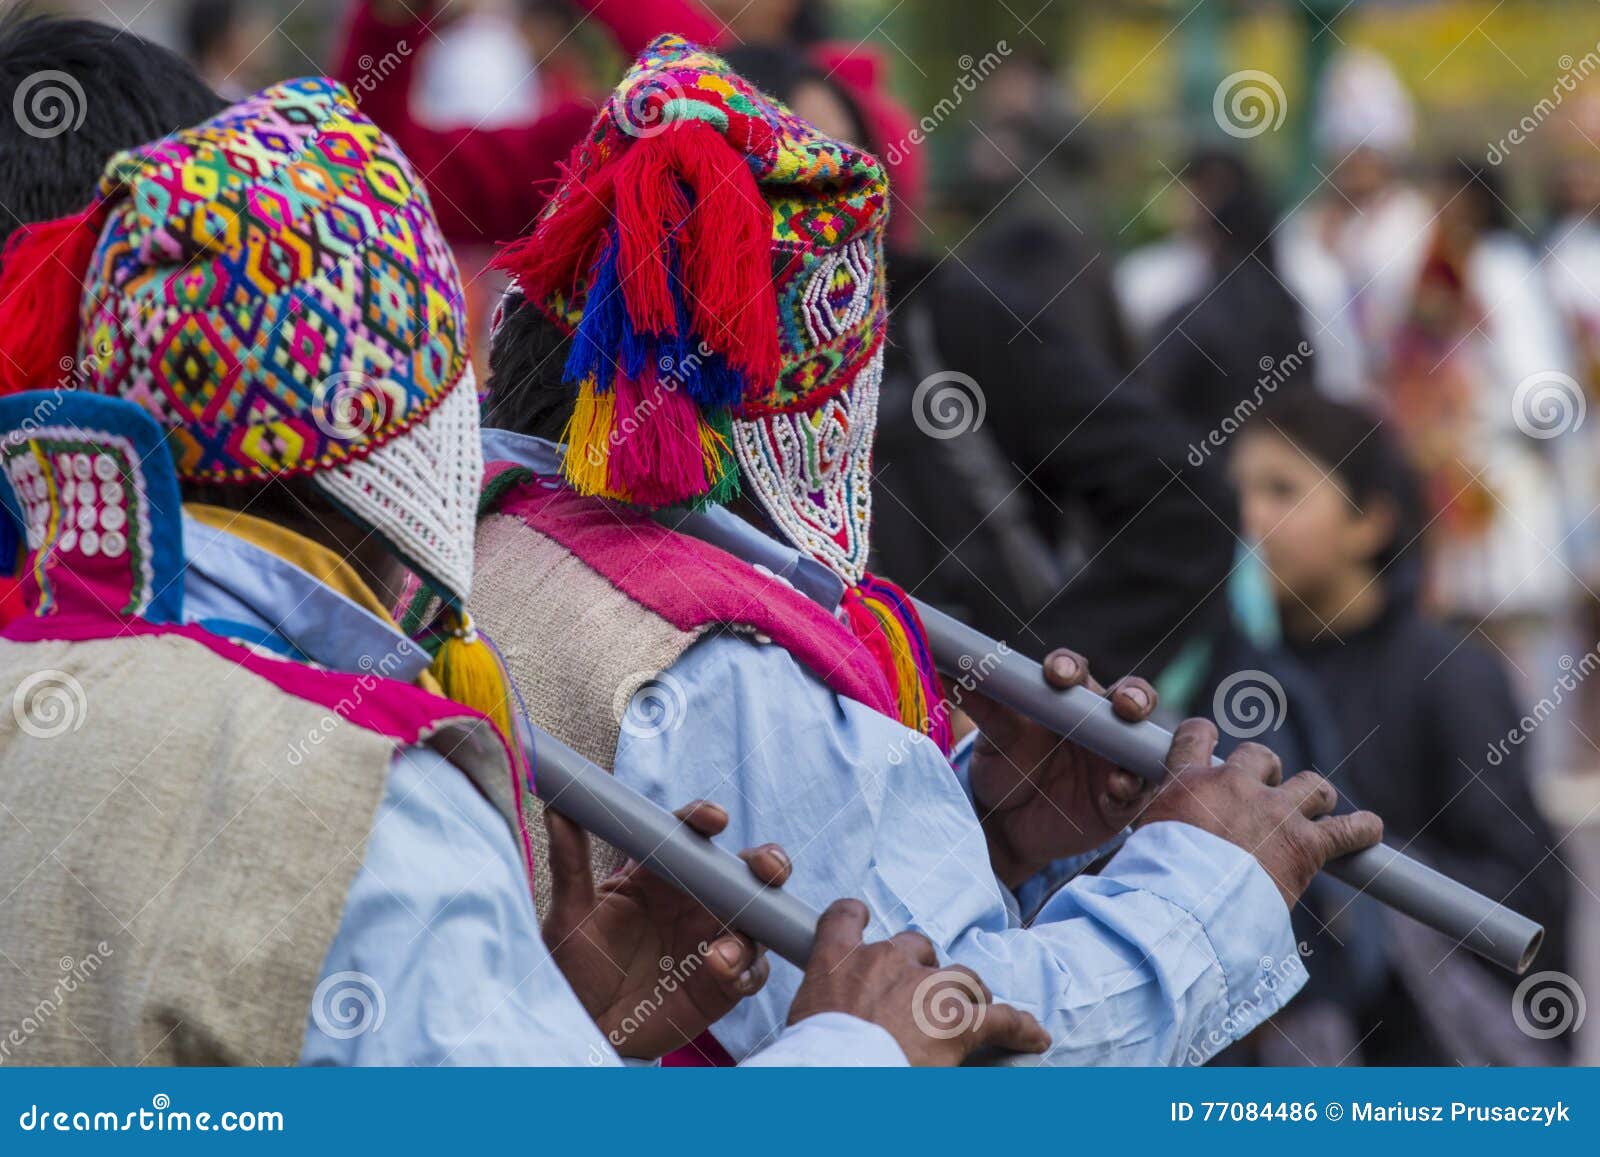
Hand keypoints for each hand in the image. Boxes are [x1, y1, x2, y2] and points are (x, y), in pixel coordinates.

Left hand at [541, 800, 789, 1058]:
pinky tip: (722, 971)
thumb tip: (558, 807)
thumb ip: (569, 863)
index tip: (712, 819)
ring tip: (723, 949)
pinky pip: (753, 970)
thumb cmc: (577, 967)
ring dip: (760, 922)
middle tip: (765, 868)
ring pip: (760, 916)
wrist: (587, 1029)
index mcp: (660, 874)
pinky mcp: (727, 981)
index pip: (689, 834)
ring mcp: (716, 939)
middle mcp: (696, 900)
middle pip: (742, 868)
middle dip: (764, 861)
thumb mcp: (569, 916)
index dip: (704, 819)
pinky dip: (746, 969)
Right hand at [784, 900, 1050, 1066]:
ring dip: (967, 992)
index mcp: (840, 958)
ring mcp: (926, 987)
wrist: (840, 1070)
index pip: (845, 916)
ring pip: (961, 977)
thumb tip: (832, 1022)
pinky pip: (1001, 1019)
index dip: (856, 916)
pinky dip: (1021, 1028)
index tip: (861, 917)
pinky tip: (1035, 1037)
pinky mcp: (958, 1022)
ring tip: (972, 1009)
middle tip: (920, 993)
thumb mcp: (804, 1017)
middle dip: (922, 965)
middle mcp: (886, 960)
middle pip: (915, 945)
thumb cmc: (814, 1052)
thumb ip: (822, 1003)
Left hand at [964, 648, 1159, 886]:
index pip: (1076, 672)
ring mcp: (1116, 760)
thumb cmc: (1005, 768)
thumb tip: (946, 671)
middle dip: (1133, 697)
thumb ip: (982, 706)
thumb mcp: (994, 739)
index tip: (1058, 675)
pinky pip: (1137, 792)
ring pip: (1144, 744)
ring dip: (1140, 748)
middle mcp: (1099, 724)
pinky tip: (1116, 794)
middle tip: (1123, 705)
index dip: (1070, 668)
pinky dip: (1130, 792)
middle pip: (1131, 697)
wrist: (1008, 825)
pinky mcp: (1123, 799)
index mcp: (1067, 699)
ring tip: (1121, 767)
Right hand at [1136, 719, 1384, 908]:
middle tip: (1263, 798)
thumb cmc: (1153, 885)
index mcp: (1188, 783)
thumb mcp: (1141, 846)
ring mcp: (1275, 813)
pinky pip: (1347, 830)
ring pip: (1310, 785)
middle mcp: (1234, 787)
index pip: (1197, 735)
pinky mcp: (1306, 845)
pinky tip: (1368, 831)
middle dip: (1265, 772)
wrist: (1188, 911)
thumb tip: (1136, 856)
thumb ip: (1153, 834)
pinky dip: (1361, 830)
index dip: (1206, 736)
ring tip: (1314, 809)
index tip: (1211, 743)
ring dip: (1313, 796)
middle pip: (1259, 756)